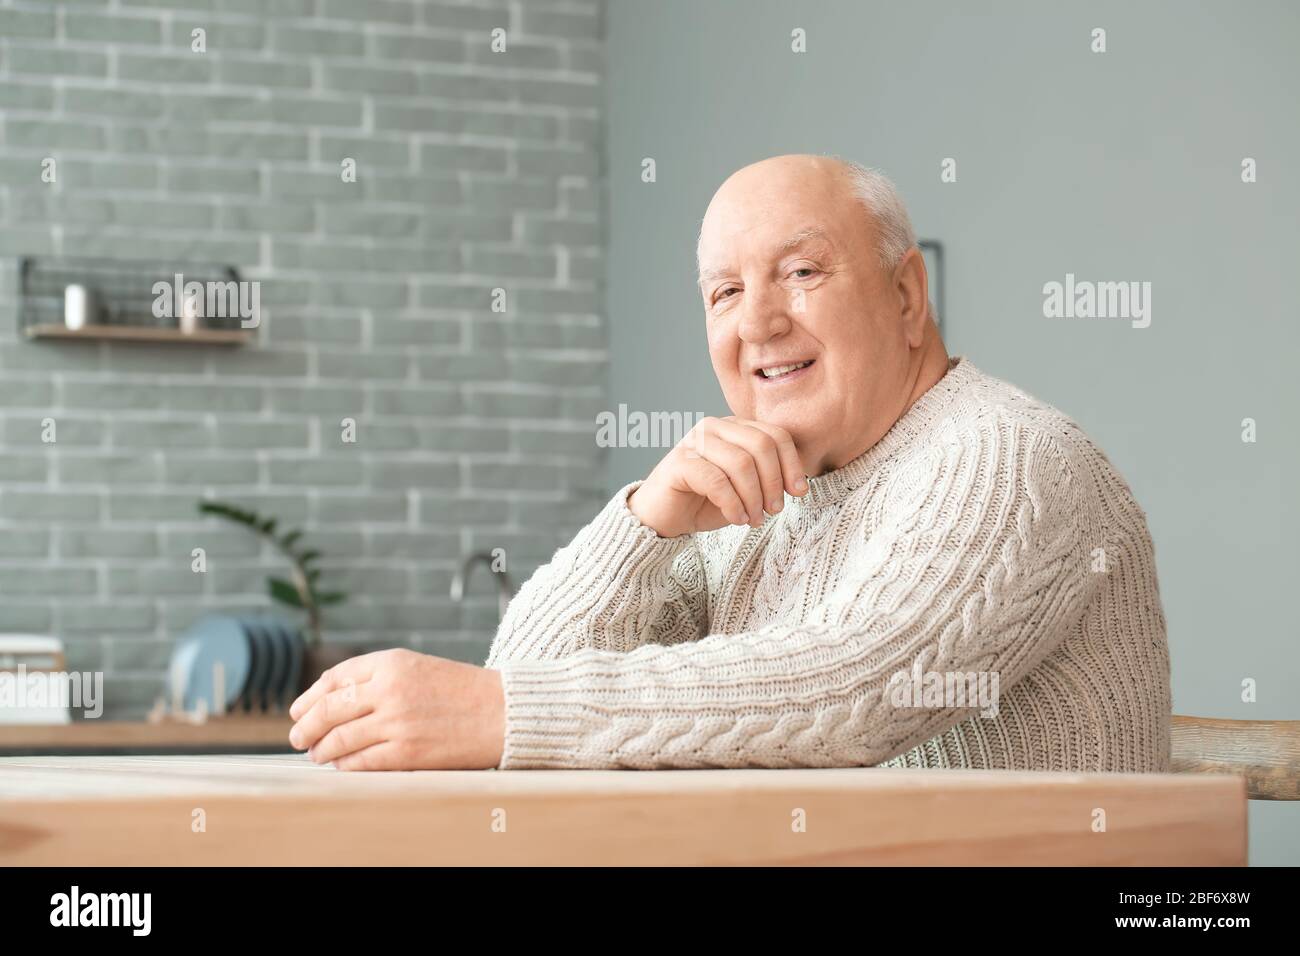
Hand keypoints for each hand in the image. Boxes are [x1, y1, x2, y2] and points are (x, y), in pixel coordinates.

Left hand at [287, 649, 504, 770]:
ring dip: (321, 749)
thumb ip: (377, 676)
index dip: (310, 697)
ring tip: (317, 754)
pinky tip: (341, 765)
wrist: (503, 712)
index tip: (299, 710)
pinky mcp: (407, 751)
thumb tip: (330, 699)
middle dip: (305, 726)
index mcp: (392, 662)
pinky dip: (344, 765)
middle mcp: (390, 689)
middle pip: (328, 709)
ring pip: (339, 738)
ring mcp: (397, 721)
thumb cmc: (461, 690)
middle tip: (296, 737)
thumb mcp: (417, 667)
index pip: (334, 678)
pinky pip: (360, 761)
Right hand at [627, 416, 807, 537]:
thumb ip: (768, 477)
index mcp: (734, 427)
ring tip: (753, 519)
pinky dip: (733, 503)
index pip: (776, 435)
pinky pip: (717, 481)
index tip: (798, 493)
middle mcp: (714, 427)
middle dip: (774, 482)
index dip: (792, 464)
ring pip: (741, 463)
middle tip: (773, 510)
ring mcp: (694, 442)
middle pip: (761, 445)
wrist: (662, 519)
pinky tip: (736, 518)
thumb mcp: (745, 488)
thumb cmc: (706, 502)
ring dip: (753, 497)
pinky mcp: (679, 462)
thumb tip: (799, 483)